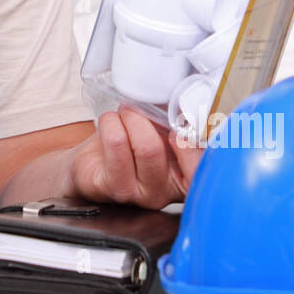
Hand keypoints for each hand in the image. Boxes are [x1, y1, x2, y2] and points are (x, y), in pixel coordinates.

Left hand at [65, 105, 198, 207]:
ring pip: (144, 147)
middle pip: (160, 150)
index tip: (181, 121)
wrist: (94, 163)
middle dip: (145, 118)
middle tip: (136, 108)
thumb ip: (176, 122)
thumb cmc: (131, 145)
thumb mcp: (159, 132)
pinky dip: (111, 123)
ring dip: (129, 118)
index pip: (198, 170)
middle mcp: (163, 192)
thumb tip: (185, 100)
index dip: (192, 145)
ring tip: (123, 114)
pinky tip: (110, 123)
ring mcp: (137, 194)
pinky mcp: (112, 188)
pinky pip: (116, 145)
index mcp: (182, 179)